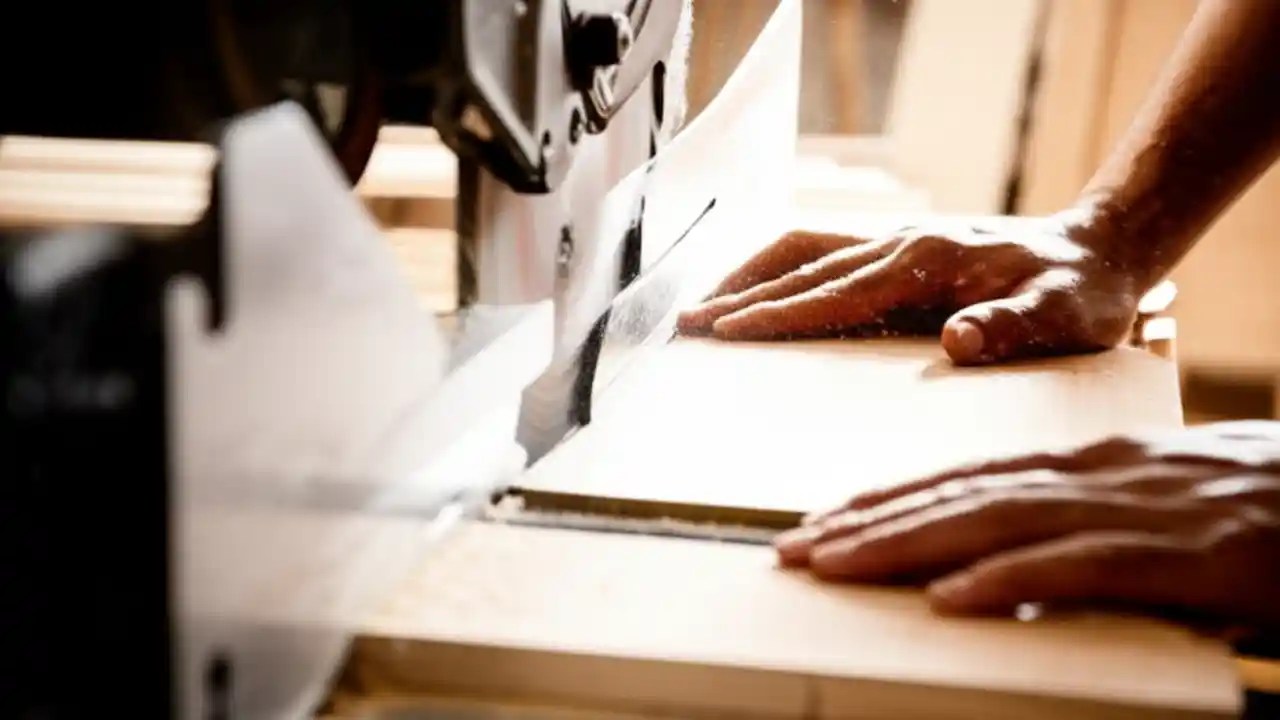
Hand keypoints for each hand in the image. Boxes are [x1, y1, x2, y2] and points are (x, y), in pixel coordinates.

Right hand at [676, 215, 1143, 364]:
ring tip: (704, 308)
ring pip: (804, 251)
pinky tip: (758, 293)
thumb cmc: (1081, 292)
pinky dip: (778, 271)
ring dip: (750, 277)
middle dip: (742, 297)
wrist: (1097, 249)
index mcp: (930, 262)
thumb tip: (959, 344)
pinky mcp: (895, 252)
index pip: (838, 291)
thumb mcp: (1067, 316)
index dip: (780, 313)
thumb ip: (1014, 327)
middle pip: (804, 268)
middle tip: (688, 326)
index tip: (730, 330)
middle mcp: (901, 244)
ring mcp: (895, 243)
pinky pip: (822, 253)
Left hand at [774, 421, 1279, 629]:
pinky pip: (1080, 567)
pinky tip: (952, 599)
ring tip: (835, 563)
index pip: (966, 477)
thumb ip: (1085, 529)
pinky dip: (1012, 579)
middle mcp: (1098, 476)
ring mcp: (1138, 509)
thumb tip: (1011, 569)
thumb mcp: (1160, 509)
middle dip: (870, 521)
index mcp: (1089, 464)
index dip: (891, 497)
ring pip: (998, 521)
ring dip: (908, 543)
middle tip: (794, 546)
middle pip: (959, 494)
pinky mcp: (1184, 555)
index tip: (825, 517)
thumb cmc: (1261, 510)